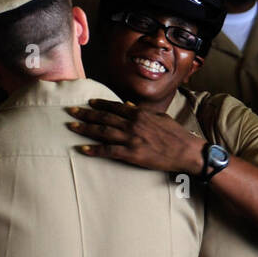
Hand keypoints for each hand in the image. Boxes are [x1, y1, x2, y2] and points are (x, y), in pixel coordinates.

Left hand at [67, 99, 202, 174]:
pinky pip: (108, 151)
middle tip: (71, 112)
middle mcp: (132, 124)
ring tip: (72, 127)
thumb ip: (142, 111)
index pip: (114, 106)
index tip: (88, 102)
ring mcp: (131, 139)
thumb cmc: (176, 134)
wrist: (186, 151)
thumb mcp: (160, 117)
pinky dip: (94, 149)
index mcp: (139, 114)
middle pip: (104, 117)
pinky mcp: (131, 154)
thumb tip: (128, 105)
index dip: (100, 104)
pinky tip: (82, 149)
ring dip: (85, 129)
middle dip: (85, 114)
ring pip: (102, 132)